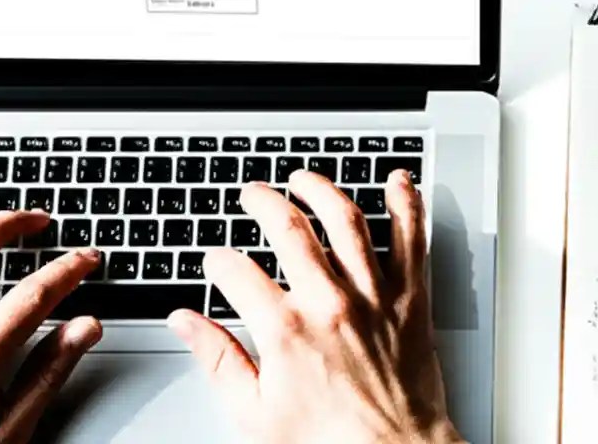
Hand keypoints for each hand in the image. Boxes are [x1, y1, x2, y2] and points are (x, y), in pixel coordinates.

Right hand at [168, 170, 463, 443]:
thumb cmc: (331, 443)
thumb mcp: (255, 414)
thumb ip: (218, 360)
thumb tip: (186, 324)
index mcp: (286, 330)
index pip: (237, 272)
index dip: (219, 261)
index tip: (217, 261)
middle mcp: (329, 302)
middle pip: (288, 228)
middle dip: (264, 202)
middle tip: (254, 194)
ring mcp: (373, 296)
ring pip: (346, 220)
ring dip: (321, 190)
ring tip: (305, 180)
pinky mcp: (410, 299)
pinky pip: (411, 240)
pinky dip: (405, 205)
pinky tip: (397, 183)